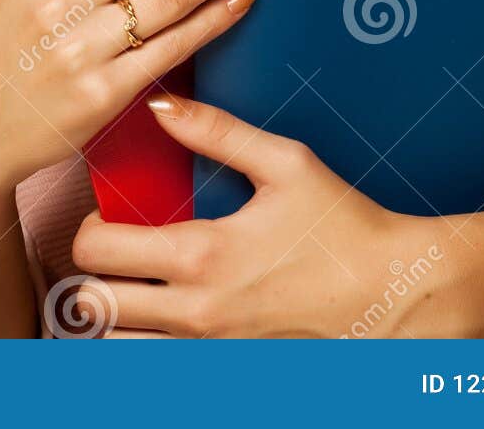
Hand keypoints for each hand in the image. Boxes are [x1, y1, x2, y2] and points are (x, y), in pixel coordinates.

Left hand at [71, 96, 479, 337]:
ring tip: (133, 294)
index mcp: (203, 256)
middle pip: (92, 309)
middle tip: (111, 257)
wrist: (396, 298)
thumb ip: (218, 131)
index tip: (106, 218)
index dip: (86, 230)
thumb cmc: (344, 227)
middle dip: (89, 278)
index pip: (96, 251)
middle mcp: (196, 316)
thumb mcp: (286, 163)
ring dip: (113, 323)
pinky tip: (164, 329)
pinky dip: (146, 354)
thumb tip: (160, 104)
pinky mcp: (228, 380)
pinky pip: (157, 376)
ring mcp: (210, 358)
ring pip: (116, 353)